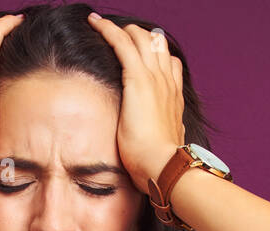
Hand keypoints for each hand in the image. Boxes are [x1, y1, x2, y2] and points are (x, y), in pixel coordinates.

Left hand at [85, 12, 185, 194]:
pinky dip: (109, 30)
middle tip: (120, 33)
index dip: (156, 54)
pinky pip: (122, 44)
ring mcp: (155, 78)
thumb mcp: (163, 145)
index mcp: (174, 98)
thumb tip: (155, 142)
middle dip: (139, 35)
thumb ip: (159, 136)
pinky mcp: (138, 79)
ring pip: (141, 38)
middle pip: (157, 44)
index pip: (169, 64)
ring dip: (123, 29)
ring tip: (104, 25)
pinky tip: (95, 23)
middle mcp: (168, 83)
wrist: (163, 166)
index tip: (141, 52)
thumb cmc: (160, 164)